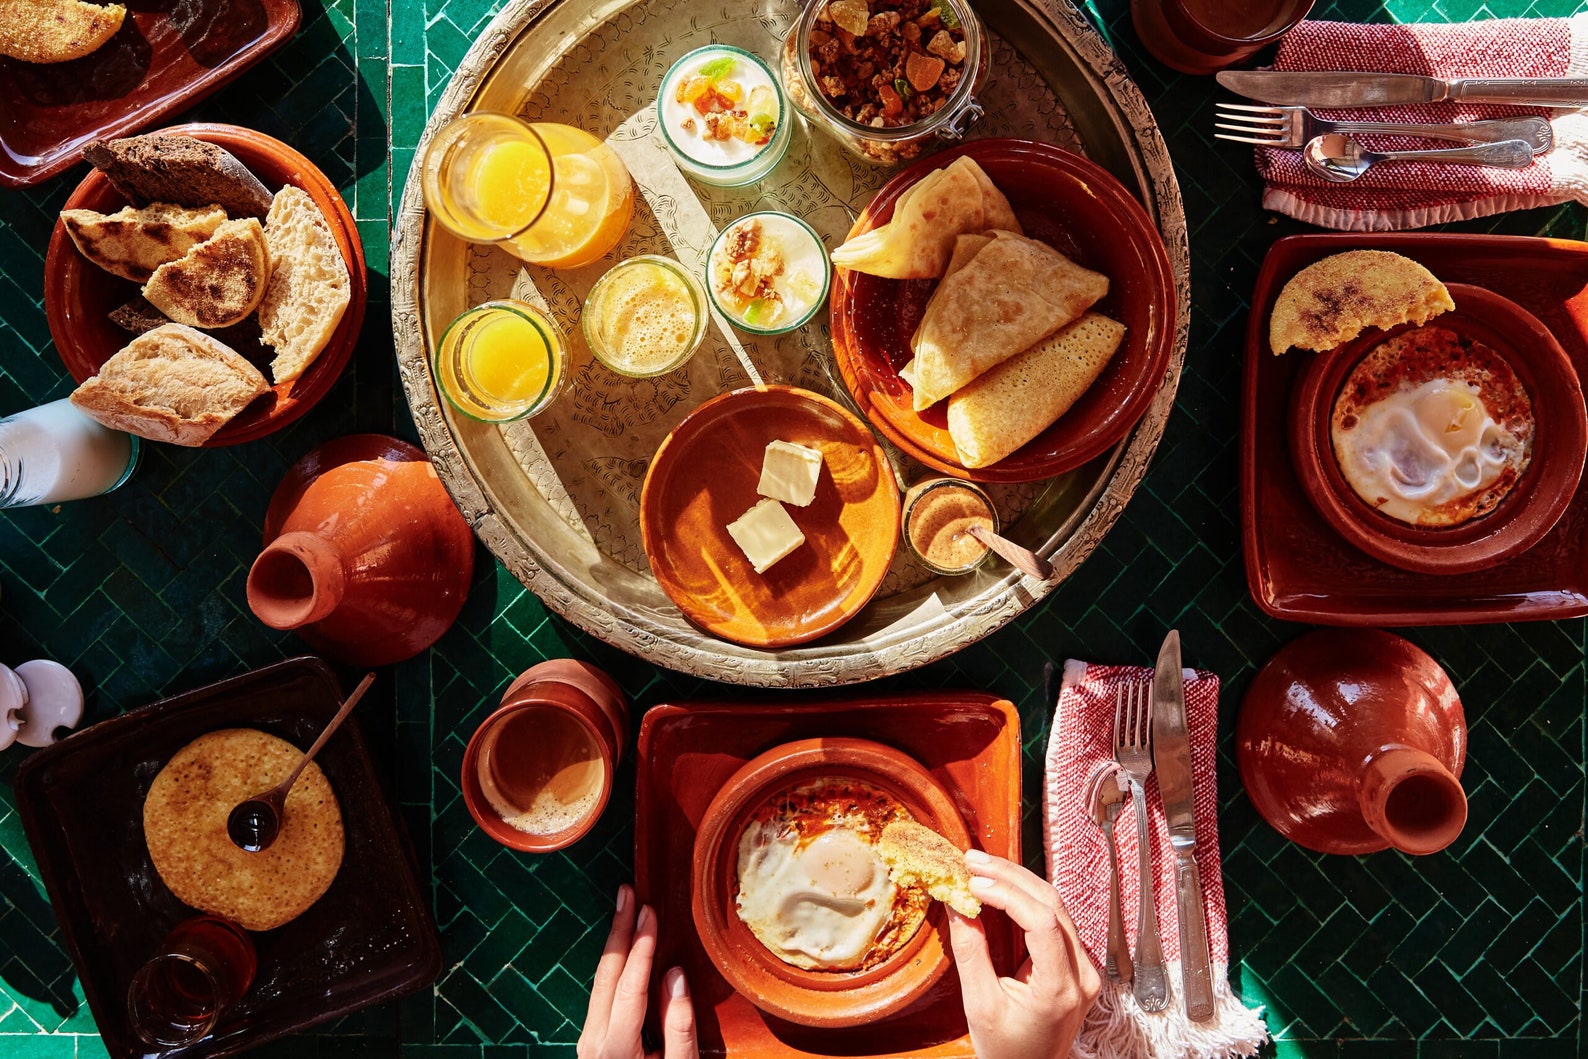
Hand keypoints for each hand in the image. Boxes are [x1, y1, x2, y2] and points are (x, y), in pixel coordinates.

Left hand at [578, 884, 698, 1058]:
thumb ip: (679, 1029)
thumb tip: (675, 977)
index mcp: (615, 1048)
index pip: (630, 986)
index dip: (641, 947)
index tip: (649, 911)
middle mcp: (594, 1041)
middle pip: (606, 974)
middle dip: (619, 931)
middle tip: (627, 891)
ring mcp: (589, 1041)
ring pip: (599, 981)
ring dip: (615, 943)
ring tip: (625, 908)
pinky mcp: (593, 1041)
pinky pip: (602, 993)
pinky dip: (615, 964)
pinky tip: (625, 947)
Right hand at [947, 851, 1100, 1058]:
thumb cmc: (1007, 1050)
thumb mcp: (980, 1005)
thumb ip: (970, 953)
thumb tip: (957, 904)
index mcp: (1060, 990)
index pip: (1042, 923)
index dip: (1007, 895)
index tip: (974, 884)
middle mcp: (1082, 975)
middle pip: (1052, 905)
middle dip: (1010, 876)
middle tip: (973, 861)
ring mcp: (1085, 968)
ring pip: (1056, 906)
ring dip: (1017, 882)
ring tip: (982, 867)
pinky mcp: (1078, 963)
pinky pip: (1055, 918)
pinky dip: (1026, 898)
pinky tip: (1001, 887)